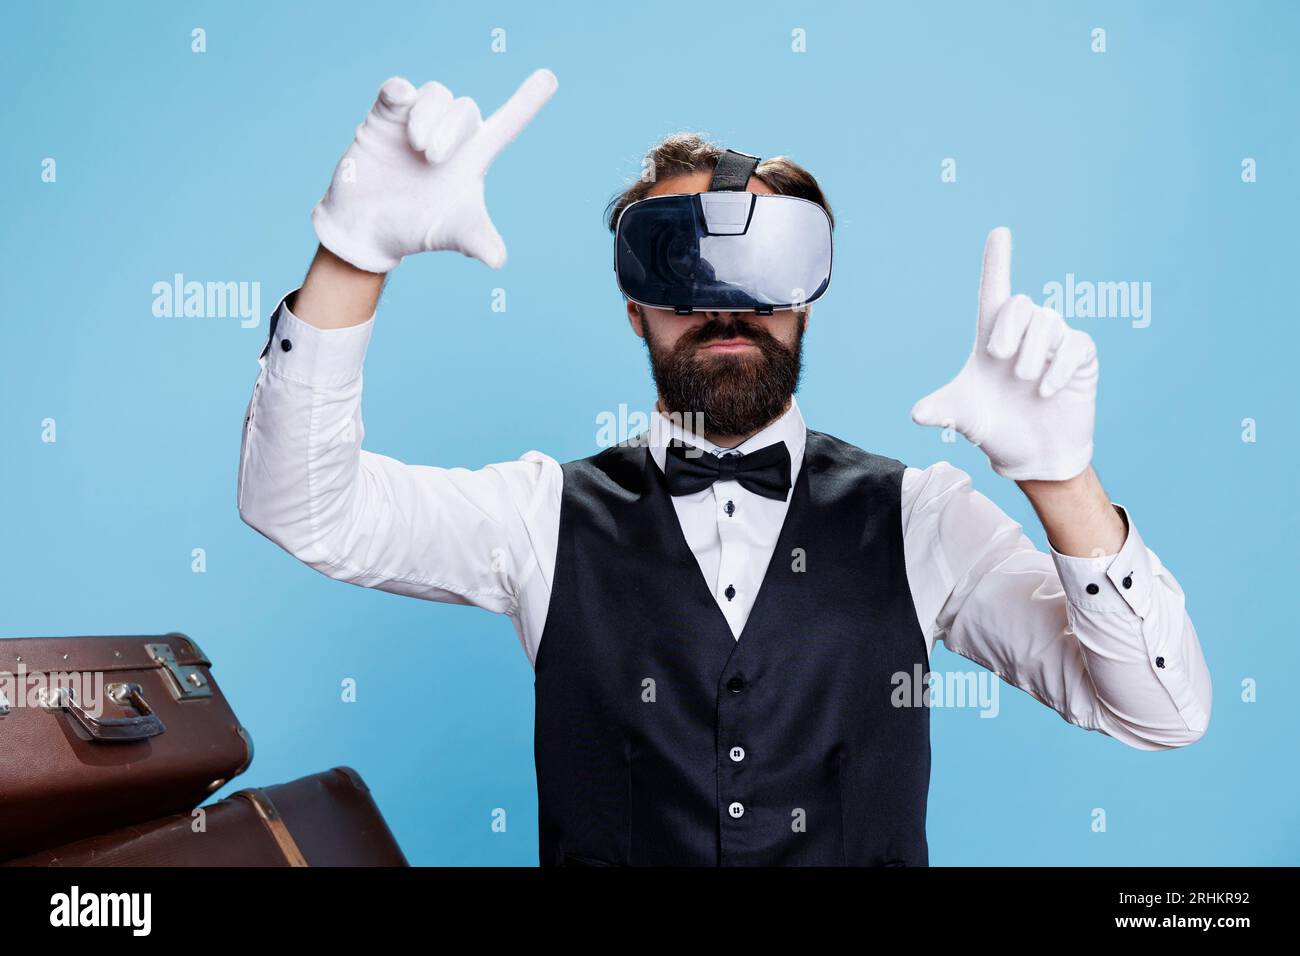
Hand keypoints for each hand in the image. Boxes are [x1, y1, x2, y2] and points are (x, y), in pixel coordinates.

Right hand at [311, 69, 558, 273]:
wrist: (368, 228)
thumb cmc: (417, 227)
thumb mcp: (451, 233)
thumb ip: (477, 240)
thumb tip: (498, 261)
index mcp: (472, 158)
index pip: (507, 125)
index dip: (527, 102)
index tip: (550, 78)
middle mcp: (449, 134)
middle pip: (466, 109)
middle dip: (453, 129)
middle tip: (433, 158)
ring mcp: (416, 121)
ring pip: (436, 95)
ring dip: (429, 116)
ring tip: (417, 146)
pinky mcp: (385, 117)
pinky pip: (395, 89)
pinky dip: (398, 90)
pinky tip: (397, 97)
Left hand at [910, 227, 1097, 480]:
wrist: (1032, 455)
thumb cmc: (995, 428)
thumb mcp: (963, 417)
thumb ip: (940, 411)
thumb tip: (917, 414)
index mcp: (992, 339)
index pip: (995, 291)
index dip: (998, 262)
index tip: (1000, 232)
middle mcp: (1024, 335)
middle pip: (1022, 304)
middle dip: (1009, 328)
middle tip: (1001, 359)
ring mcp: (1054, 345)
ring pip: (1048, 322)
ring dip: (1033, 352)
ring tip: (1027, 382)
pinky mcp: (1080, 358)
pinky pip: (1075, 344)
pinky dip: (1059, 367)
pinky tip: (1047, 390)